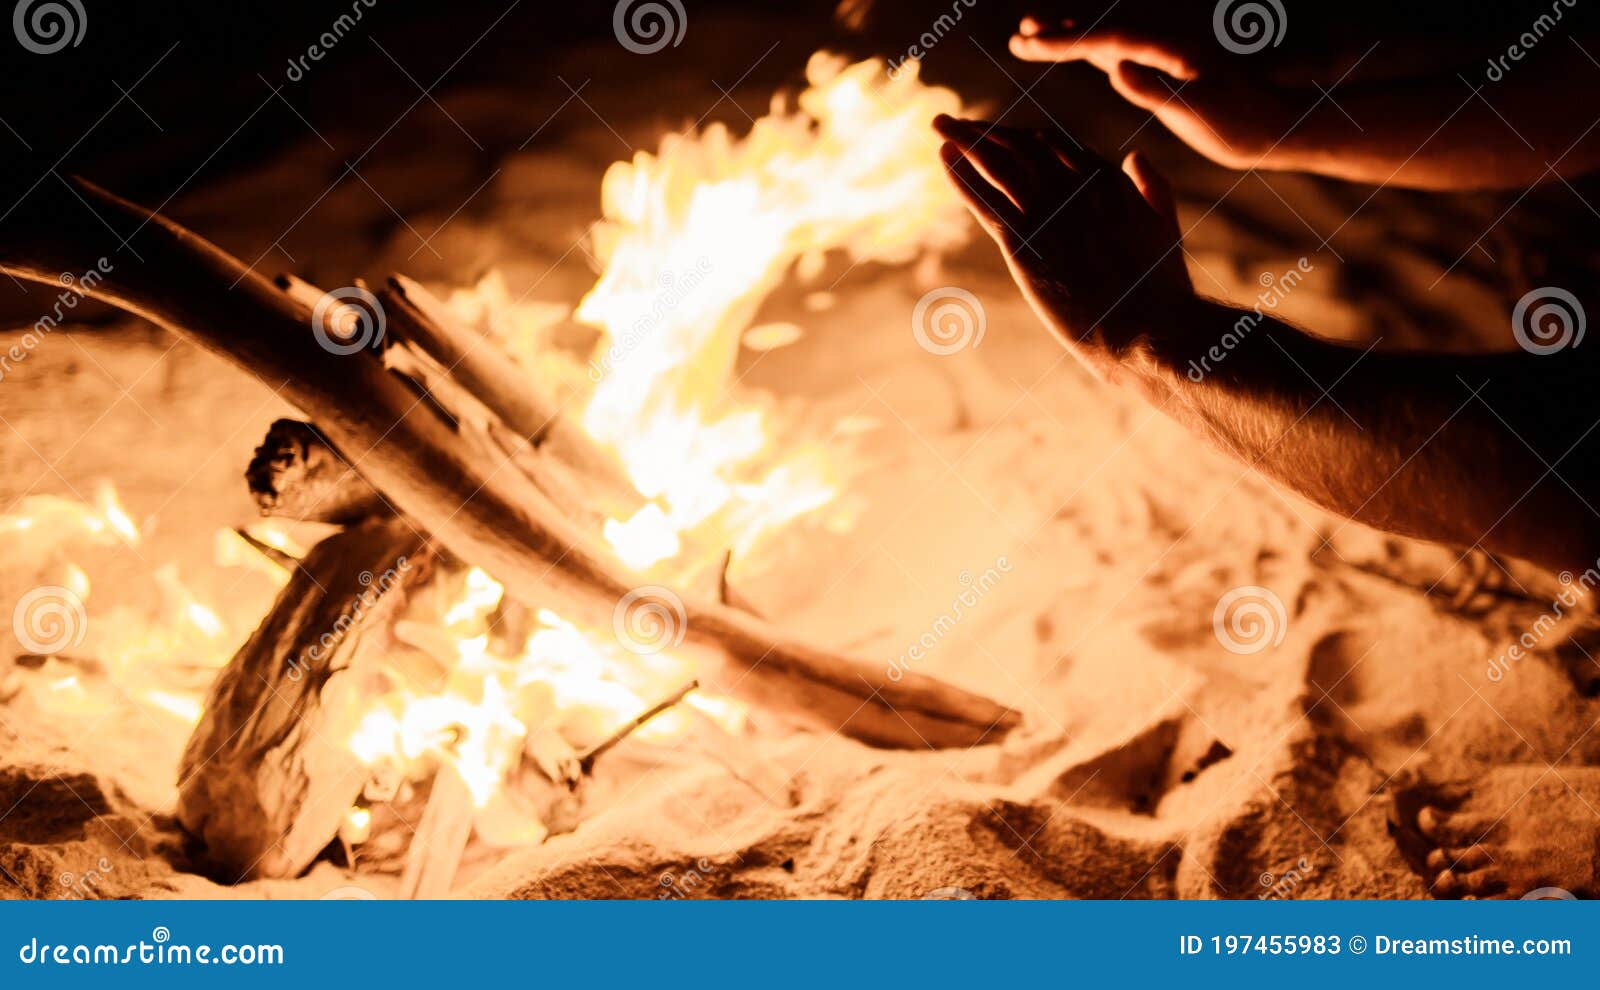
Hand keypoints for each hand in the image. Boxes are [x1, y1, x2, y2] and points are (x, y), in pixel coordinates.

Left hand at [932, 115, 1192, 376]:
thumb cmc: (1160, 288)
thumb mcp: (1163, 225)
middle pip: (1020, 145)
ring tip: (940, 124)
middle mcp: (1072, 186)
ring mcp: (1045, 212)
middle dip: (987, 131)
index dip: (1024, 135)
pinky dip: (962, 177)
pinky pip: (984, 201)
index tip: (1002, 133)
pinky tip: (944, 159)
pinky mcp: (1023, 243)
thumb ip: (1151, 185)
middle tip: (958, 123)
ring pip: (997, 164)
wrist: (1148, 326)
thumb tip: (1133, 156)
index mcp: (1105, 179)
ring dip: (965, 140)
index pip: (1055, 143)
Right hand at [1010, 14, 1299, 169]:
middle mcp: (1168, 46)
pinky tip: (1085, 54)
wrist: (1282, 127)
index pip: (1108, 41)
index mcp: (1172, 52)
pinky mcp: (1172, 68)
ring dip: (1073, 37)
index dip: (1065, 41)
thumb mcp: (1200, 112)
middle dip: (1060, 32)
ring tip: (1034, 36)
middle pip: (1104, 31)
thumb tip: (1115, 67)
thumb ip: (1155, 90)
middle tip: (1019, 35)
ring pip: (1111, 39)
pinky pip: (1125, 52)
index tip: (1029, 43)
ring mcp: (1170, 55)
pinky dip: (1096, 50)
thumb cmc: (1244, 126)